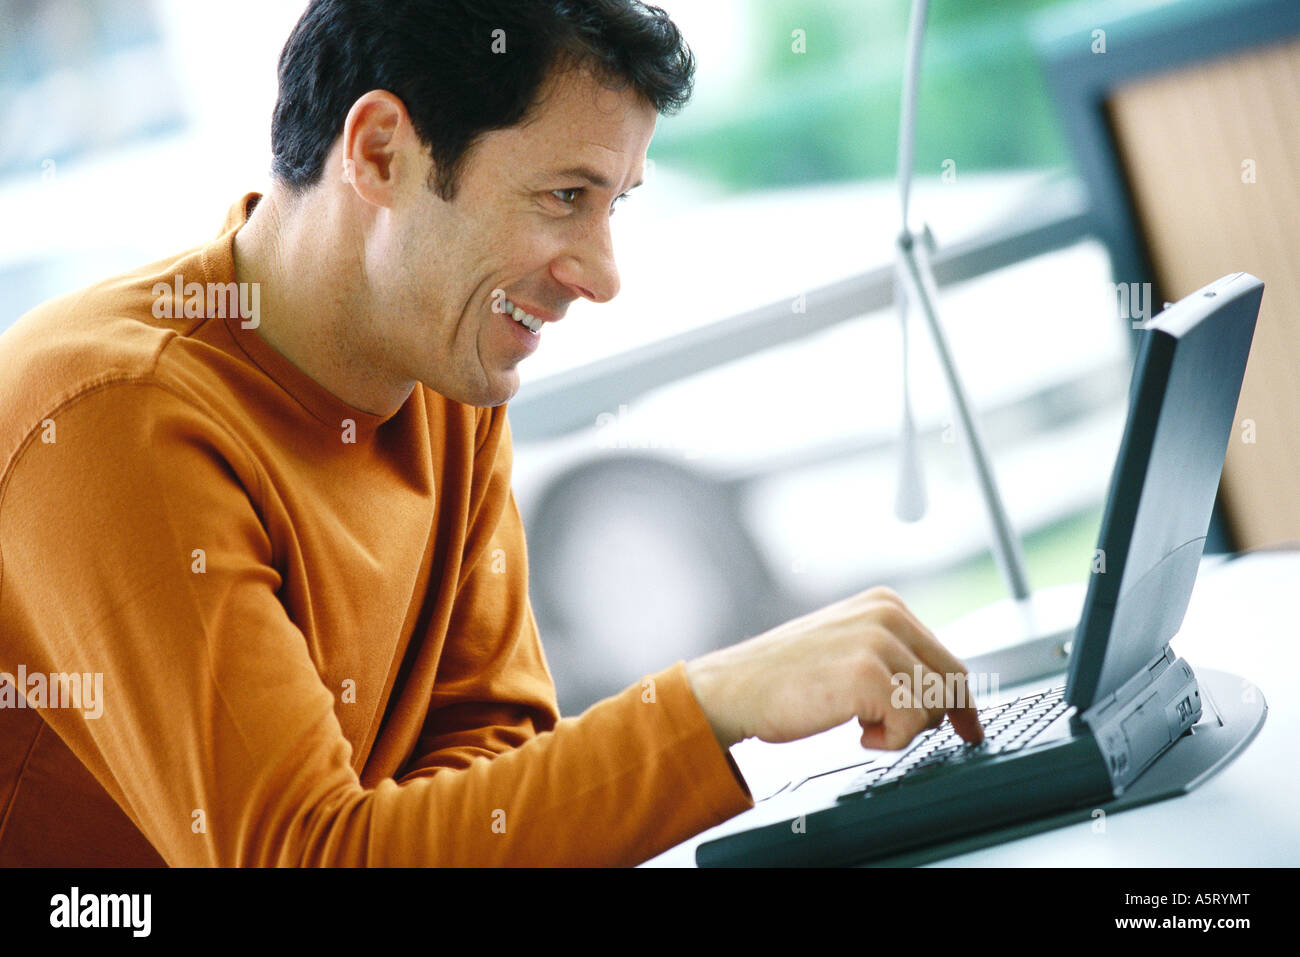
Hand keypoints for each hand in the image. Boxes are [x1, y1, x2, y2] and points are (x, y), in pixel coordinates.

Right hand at [685, 586, 983, 750]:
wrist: (733, 688)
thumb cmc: (782, 677)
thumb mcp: (845, 646)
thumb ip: (889, 654)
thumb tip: (937, 690)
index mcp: (884, 604)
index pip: (945, 657)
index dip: (961, 699)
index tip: (969, 725)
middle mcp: (887, 615)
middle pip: (950, 680)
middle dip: (939, 719)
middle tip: (911, 738)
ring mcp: (879, 643)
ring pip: (933, 706)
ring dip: (902, 730)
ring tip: (861, 726)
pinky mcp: (869, 676)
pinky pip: (911, 724)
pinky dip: (890, 740)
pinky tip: (858, 733)